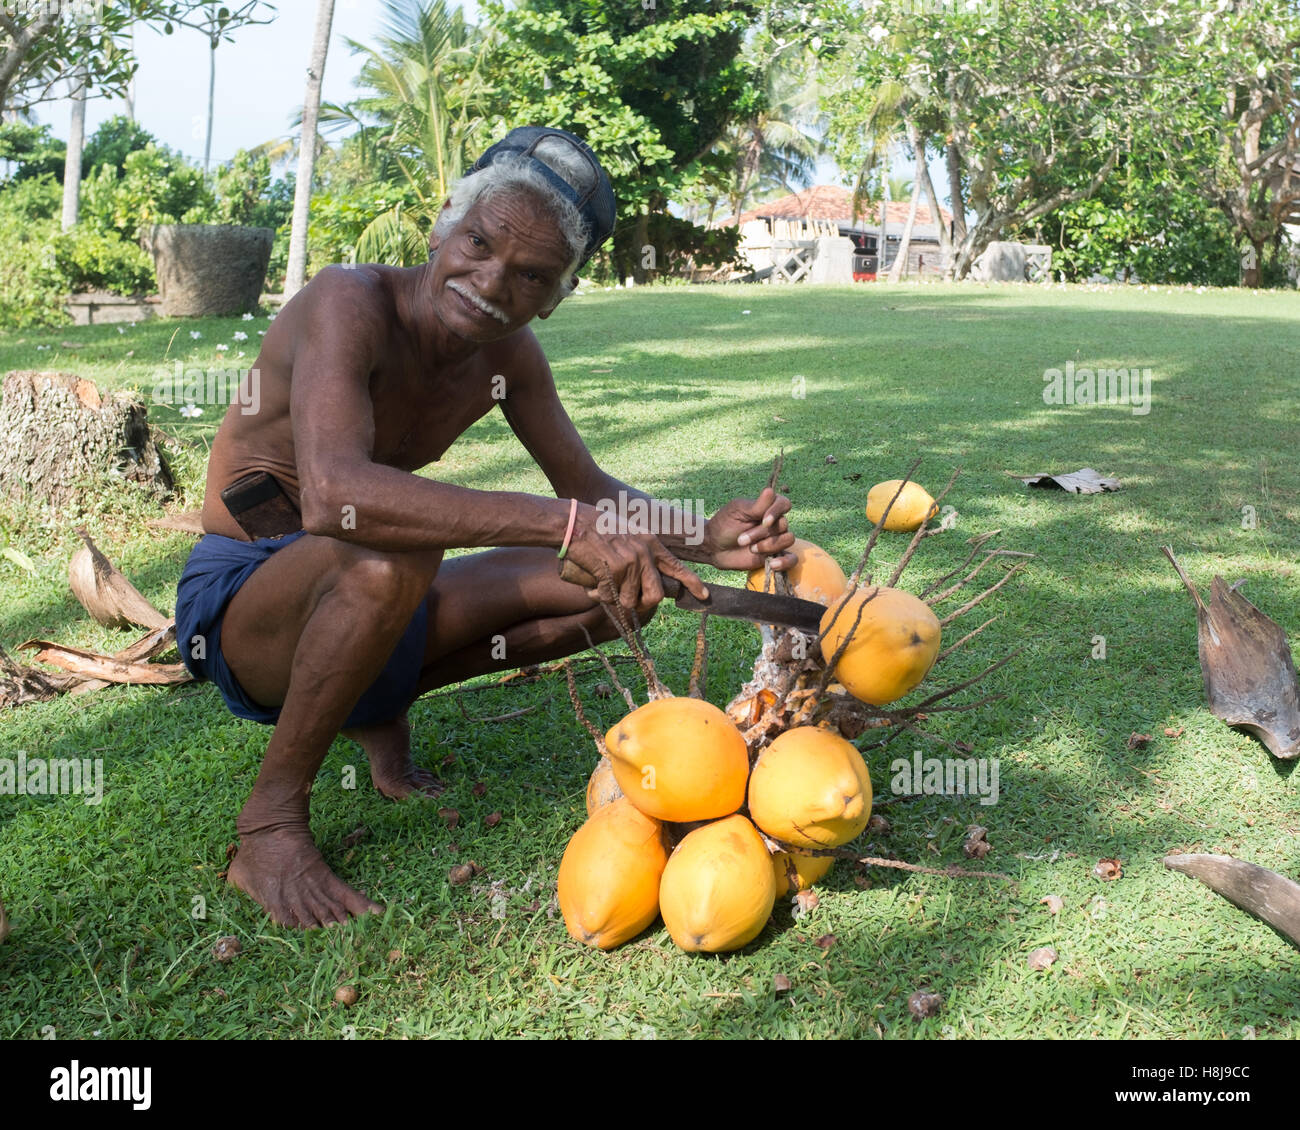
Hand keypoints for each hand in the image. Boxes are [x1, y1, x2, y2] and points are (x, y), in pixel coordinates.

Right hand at [565, 515, 708, 615]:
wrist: (576, 523)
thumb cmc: (597, 528)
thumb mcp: (628, 534)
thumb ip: (641, 552)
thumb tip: (643, 581)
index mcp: (650, 544)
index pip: (677, 566)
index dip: (692, 583)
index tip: (704, 594)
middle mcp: (645, 553)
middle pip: (656, 595)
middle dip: (644, 605)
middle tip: (632, 603)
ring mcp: (631, 562)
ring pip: (629, 600)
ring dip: (615, 600)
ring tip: (603, 588)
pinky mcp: (615, 570)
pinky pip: (609, 597)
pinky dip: (599, 596)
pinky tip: (592, 586)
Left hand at [703, 487, 795, 572]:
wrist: (715, 548)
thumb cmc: (724, 525)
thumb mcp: (737, 511)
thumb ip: (757, 505)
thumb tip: (770, 490)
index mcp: (767, 507)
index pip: (784, 503)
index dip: (776, 512)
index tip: (764, 521)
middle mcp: (775, 522)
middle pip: (783, 525)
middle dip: (761, 533)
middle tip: (741, 539)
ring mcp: (776, 539)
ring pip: (788, 539)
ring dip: (769, 546)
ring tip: (751, 549)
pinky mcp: (775, 555)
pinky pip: (792, 559)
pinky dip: (785, 561)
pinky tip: (772, 564)